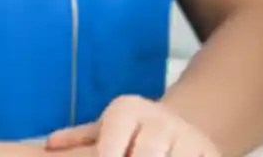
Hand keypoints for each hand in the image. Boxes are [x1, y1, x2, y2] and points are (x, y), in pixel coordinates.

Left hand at [44, 95, 221, 156]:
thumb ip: (79, 139)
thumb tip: (50, 144)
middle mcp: (160, 121)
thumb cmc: (130, 134)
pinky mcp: (212, 153)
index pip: (118, 128)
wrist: (180, 127)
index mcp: (128, 110)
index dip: (110, 149)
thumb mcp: (104, 130)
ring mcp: (189, 139)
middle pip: (149, 149)